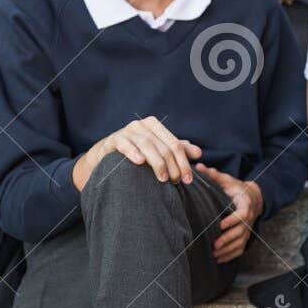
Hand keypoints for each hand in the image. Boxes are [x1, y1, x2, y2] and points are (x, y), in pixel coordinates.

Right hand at [73, 116, 200, 188]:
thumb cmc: (138, 153)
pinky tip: (140, 162)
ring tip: (163, 179)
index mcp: (155, 125)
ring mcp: (127, 131)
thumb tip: (199, 153)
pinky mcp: (115, 139)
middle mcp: (141, 125)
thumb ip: (178, 150)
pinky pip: (125, 144)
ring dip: (157, 163)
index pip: (175, 144)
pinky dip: (133, 152)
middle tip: (175, 182)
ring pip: (147, 145)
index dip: (183, 163)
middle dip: (172, 166)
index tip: (188, 180)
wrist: (108, 155)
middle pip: (163, 146)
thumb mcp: (158, 150)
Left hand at [196, 164, 262, 263]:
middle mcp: (249, 219)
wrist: (253, 198)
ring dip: (228, 250)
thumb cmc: (237, 189)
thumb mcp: (228, 180)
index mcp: (245, 204)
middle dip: (227, 240)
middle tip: (214, 245)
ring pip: (240, 243)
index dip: (232, 221)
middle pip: (240, 232)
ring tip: (214, 254)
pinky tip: (219, 259)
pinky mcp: (245, 237)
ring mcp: (248, 230)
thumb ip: (215, 176)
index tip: (220, 225)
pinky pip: (240, 249)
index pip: (242, 215)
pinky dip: (230, 255)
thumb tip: (199, 167)